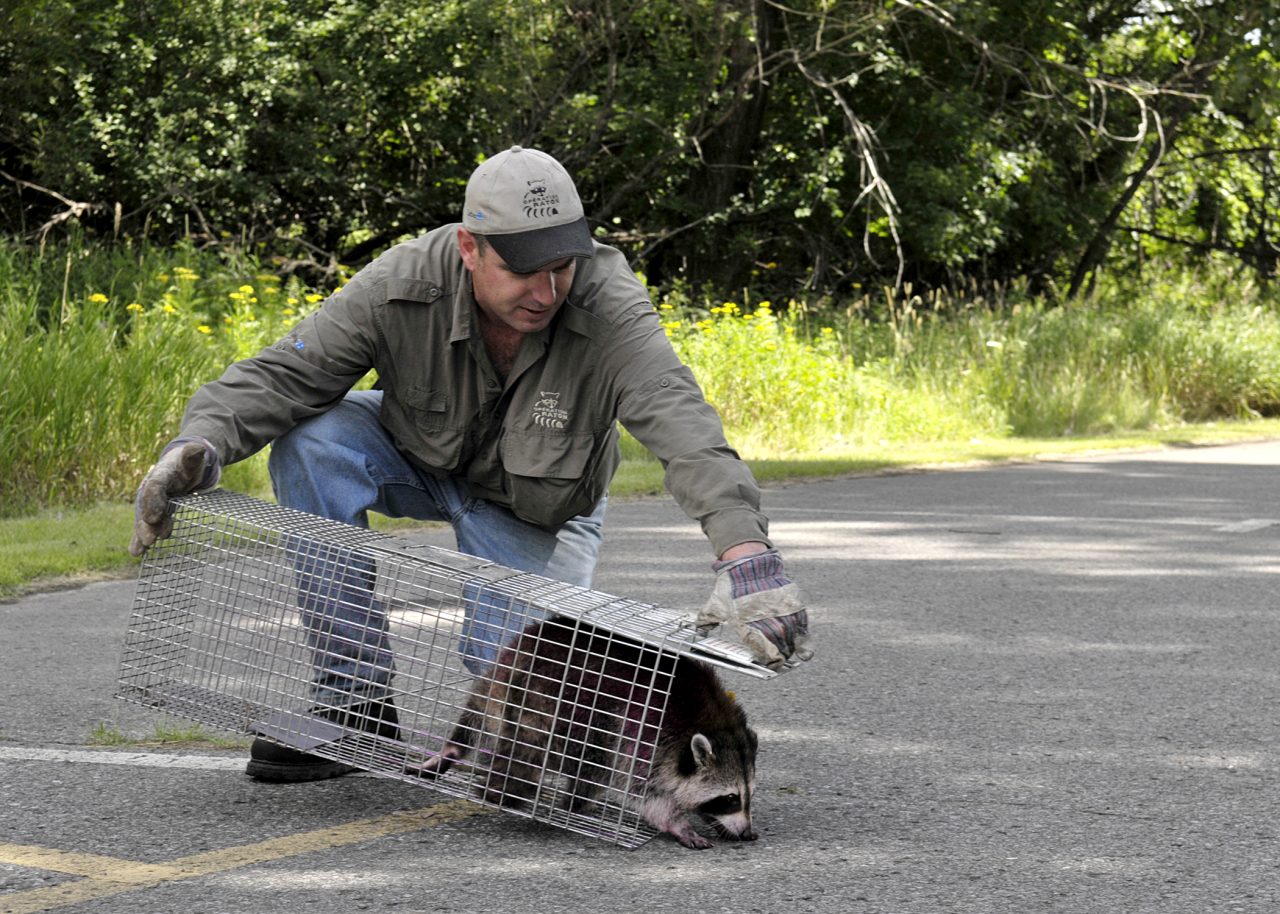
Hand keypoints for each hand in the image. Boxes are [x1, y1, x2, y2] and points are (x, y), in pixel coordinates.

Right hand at [128, 437, 219, 555]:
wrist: (182, 467)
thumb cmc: (189, 463)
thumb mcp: (193, 457)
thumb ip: (193, 454)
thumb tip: (197, 449)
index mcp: (160, 475)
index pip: (155, 487)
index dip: (153, 502)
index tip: (154, 517)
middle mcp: (151, 490)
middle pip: (146, 507)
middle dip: (147, 524)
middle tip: (150, 539)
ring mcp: (150, 502)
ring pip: (144, 519)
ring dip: (143, 534)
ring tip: (143, 548)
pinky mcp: (153, 512)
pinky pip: (146, 526)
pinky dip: (140, 539)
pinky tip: (137, 553)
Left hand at [696, 548, 813, 669]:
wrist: (750, 564)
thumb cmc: (732, 586)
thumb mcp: (716, 604)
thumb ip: (706, 619)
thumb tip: (699, 629)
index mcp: (748, 626)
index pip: (763, 652)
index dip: (768, 661)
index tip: (770, 665)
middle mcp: (768, 622)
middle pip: (780, 649)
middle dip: (780, 657)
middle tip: (778, 660)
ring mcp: (783, 614)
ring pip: (792, 640)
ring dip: (790, 650)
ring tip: (788, 654)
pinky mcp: (795, 605)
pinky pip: (802, 628)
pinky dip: (805, 642)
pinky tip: (805, 652)